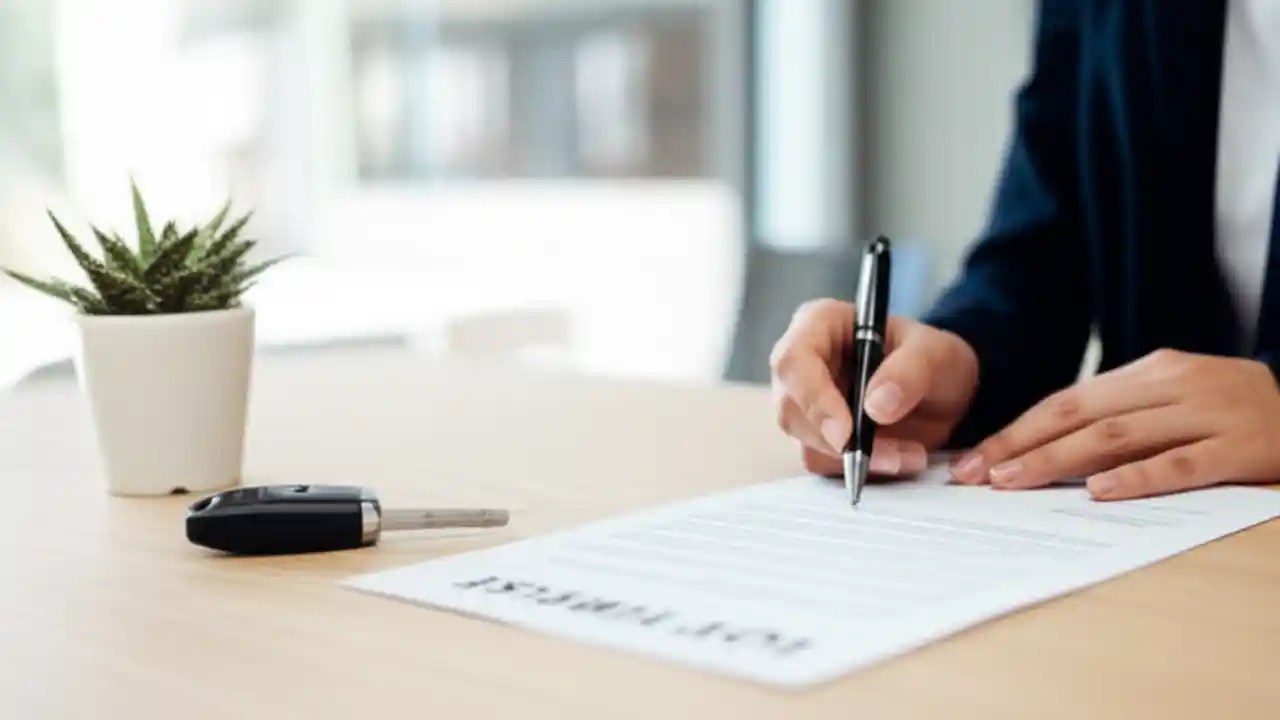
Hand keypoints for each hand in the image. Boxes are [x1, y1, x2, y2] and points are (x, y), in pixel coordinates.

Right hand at [770, 299, 978, 476]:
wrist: (943, 392)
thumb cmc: (933, 358)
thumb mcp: (936, 353)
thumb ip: (910, 371)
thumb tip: (877, 406)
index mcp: (819, 325)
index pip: (793, 361)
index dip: (812, 398)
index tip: (846, 433)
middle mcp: (802, 365)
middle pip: (791, 409)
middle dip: (839, 441)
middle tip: (893, 456)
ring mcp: (806, 405)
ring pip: (805, 443)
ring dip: (856, 460)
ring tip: (910, 455)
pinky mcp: (817, 438)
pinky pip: (824, 463)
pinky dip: (860, 470)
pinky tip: (897, 460)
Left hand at [950, 349, 1279, 499]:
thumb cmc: (1233, 414)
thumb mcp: (1174, 402)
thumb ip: (1120, 417)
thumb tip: (1041, 452)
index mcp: (1150, 371)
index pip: (1067, 401)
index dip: (1015, 430)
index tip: (972, 461)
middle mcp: (1174, 385)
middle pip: (1080, 415)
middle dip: (1019, 446)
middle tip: (975, 476)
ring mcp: (1210, 413)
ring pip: (1117, 435)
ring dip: (1056, 460)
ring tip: (1013, 482)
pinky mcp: (1243, 446)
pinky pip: (1181, 463)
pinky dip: (1137, 477)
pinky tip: (1098, 492)